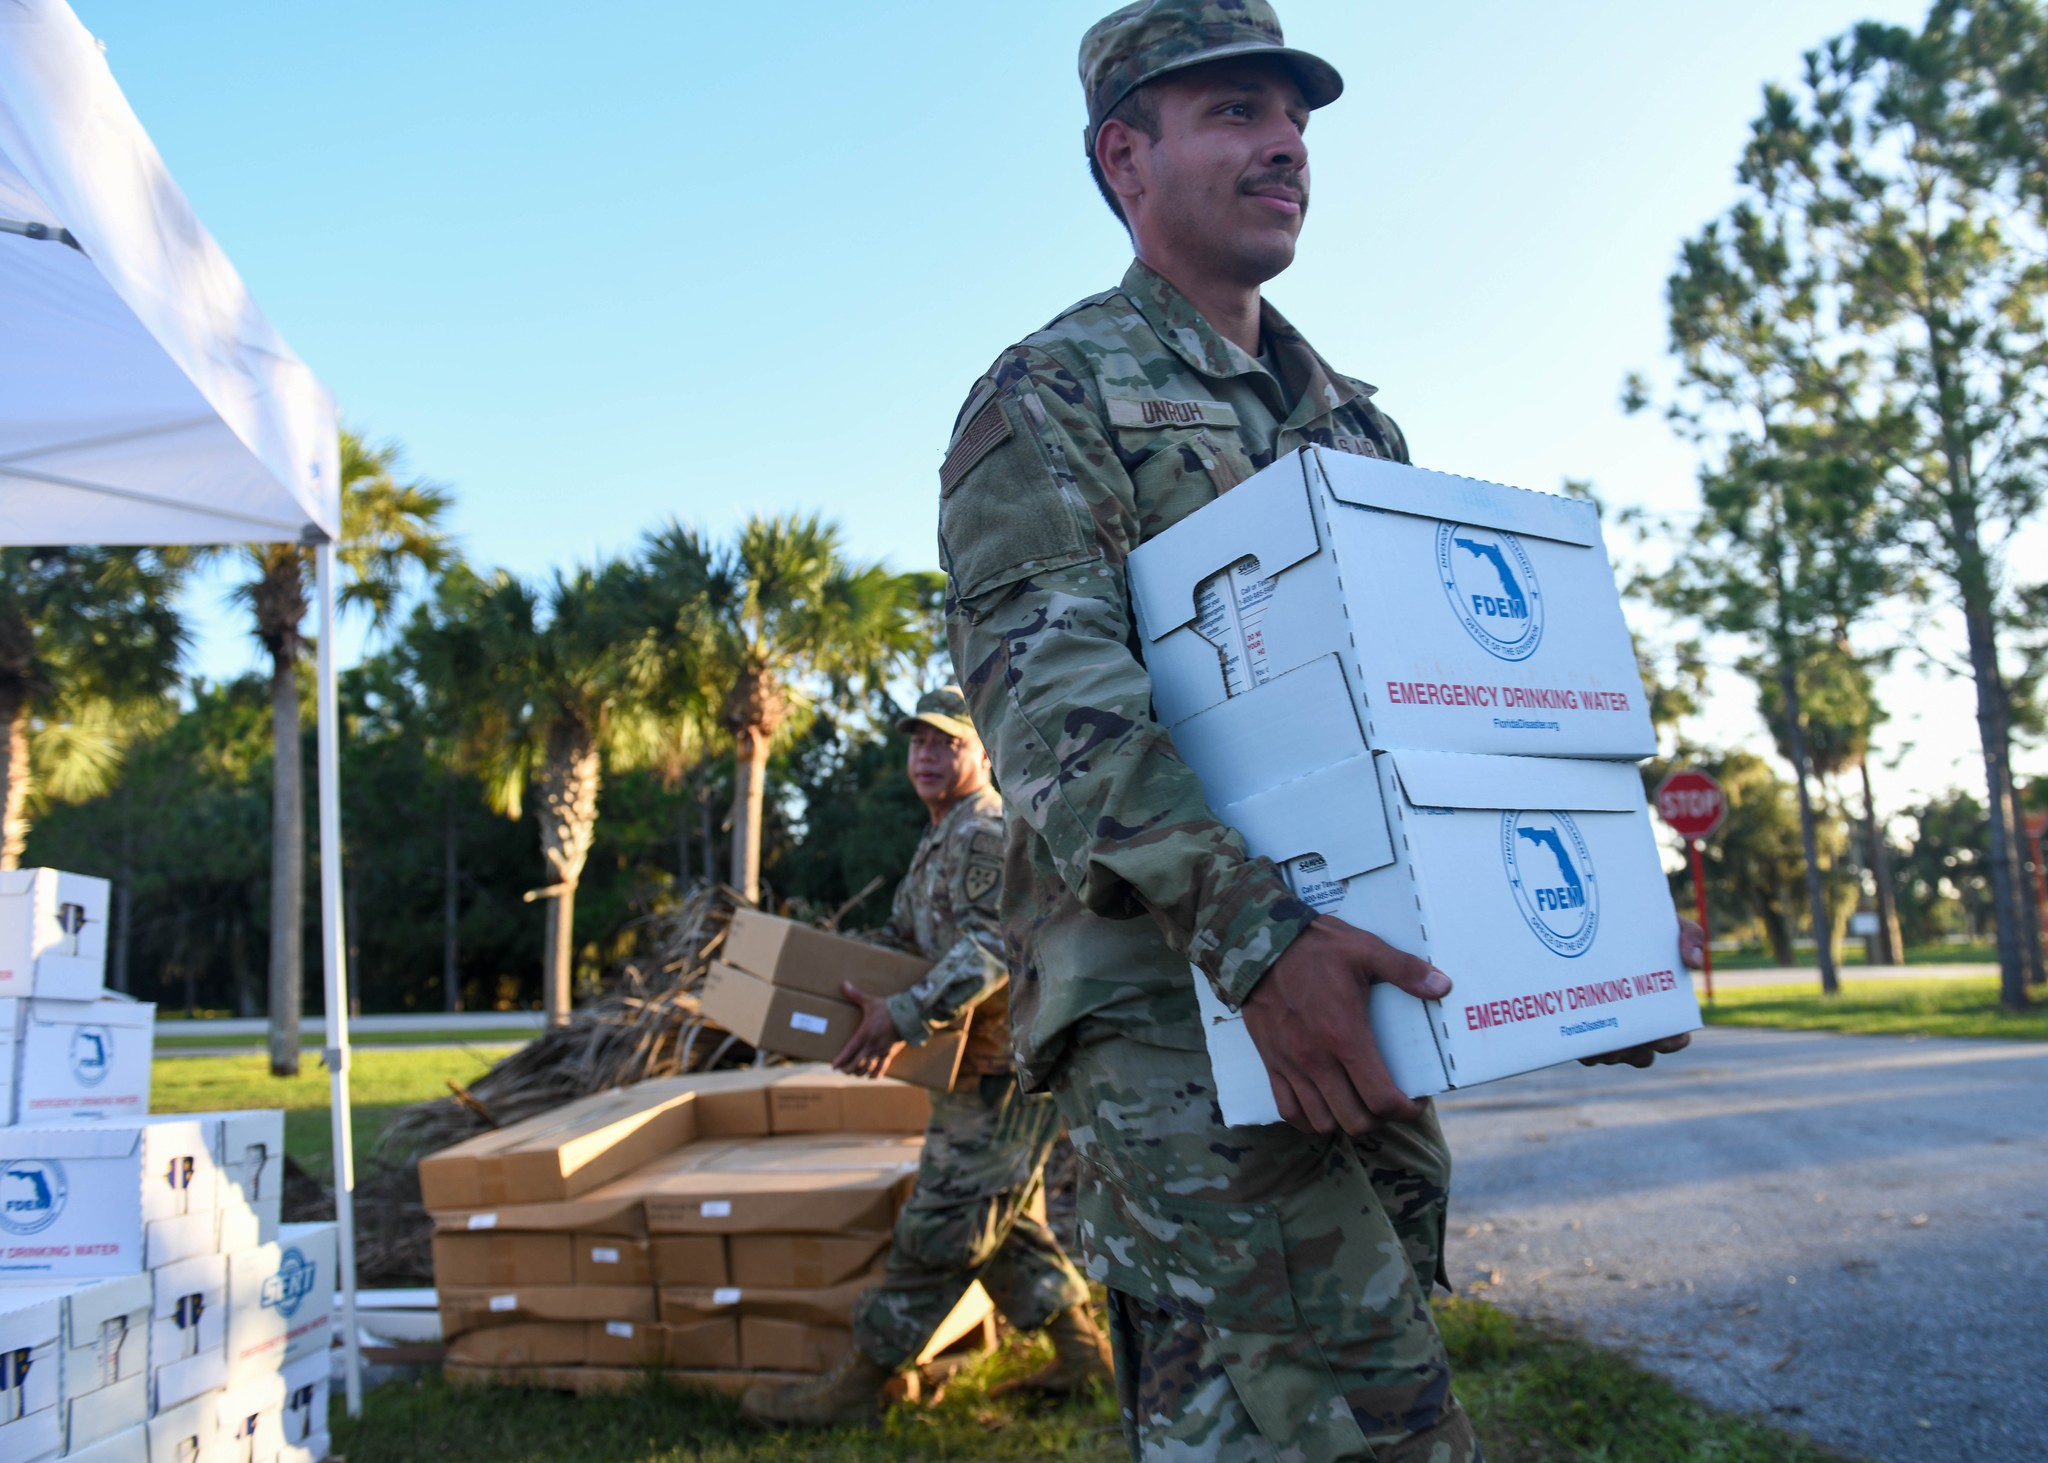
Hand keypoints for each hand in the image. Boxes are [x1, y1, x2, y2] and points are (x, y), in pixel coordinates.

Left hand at [832, 983, 904, 1078]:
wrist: (908, 1015)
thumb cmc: (888, 1008)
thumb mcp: (870, 1001)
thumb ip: (856, 995)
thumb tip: (844, 984)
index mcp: (864, 1034)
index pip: (849, 1051)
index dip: (841, 1060)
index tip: (833, 1066)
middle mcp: (871, 1046)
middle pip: (856, 1064)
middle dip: (848, 1069)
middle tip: (842, 1069)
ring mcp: (880, 1051)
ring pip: (867, 1068)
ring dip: (859, 1073)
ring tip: (854, 1073)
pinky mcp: (890, 1054)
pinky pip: (882, 1068)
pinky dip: (875, 1074)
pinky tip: (871, 1076)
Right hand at [1238, 916, 1451, 1137]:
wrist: (1257, 943)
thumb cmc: (1314, 947)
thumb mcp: (1365, 949)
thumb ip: (1405, 970)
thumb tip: (1443, 986)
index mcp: (1345, 1037)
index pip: (1381, 1099)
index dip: (1406, 1111)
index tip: (1415, 1103)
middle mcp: (1317, 1059)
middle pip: (1354, 1120)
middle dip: (1379, 1119)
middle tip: (1389, 1103)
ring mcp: (1291, 1065)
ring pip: (1322, 1122)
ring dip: (1345, 1122)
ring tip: (1359, 1106)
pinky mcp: (1272, 1063)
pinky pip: (1288, 1110)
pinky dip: (1309, 1120)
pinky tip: (1323, 1109)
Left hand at [1579, 917, 1704, 1068]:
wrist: (1591, 917)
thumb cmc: (1639, 923)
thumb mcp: (1668, 923)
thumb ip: (1689, 934)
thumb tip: (1694, 961)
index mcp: (1661, 1004)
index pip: (1674, 1036)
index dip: (1672, 1042)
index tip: (1662, 1039)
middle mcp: (1636, 1019)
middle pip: (1642, 1053)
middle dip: (1636, 1055)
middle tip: (1624, 1047)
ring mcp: (1608, 1023)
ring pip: (1613, 1055)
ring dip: (1610, 1057)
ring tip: (1603, 1049)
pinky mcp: (1581, 1022)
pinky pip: (1584, 1048)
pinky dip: (1586, 1051)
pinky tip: (1582, 1043)